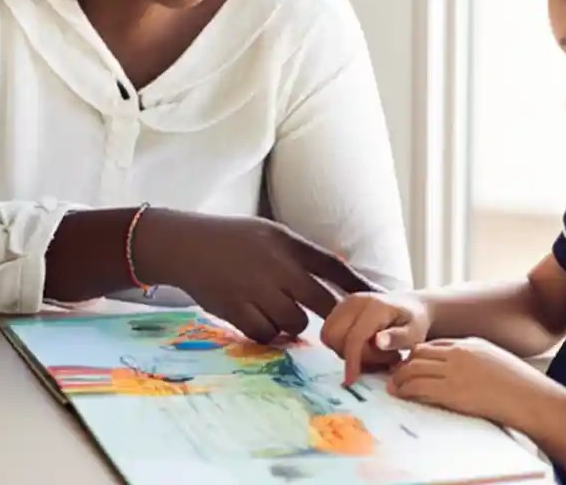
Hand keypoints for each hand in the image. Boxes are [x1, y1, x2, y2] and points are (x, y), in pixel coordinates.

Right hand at [135, 209, 379, 343]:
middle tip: (339, 329)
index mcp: (287, 242)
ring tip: (272, 310)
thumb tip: (341, 264)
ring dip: (290, 323)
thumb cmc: (228, 238)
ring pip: (294, 323)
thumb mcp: (268, 232)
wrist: (183, 245)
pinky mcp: (237, 309)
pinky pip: (266, 333)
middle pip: (322, 302)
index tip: (382, 298)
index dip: (359, 285)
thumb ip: (302, 251)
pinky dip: (266, 332)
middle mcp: (276, 266)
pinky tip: (255, 318)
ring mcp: (257, 289)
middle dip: (334, 318)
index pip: (333, 267)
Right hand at [320, 292, 430, 385]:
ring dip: (345, 350)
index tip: (351, 380)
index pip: (354, 337)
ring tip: (371, 353)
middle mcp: (356, 301)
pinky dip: (341, 344)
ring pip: (328, 334)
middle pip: (336, 336)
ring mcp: (345, 303)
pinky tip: (362, 347)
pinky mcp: (339, 308)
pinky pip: (329, 332)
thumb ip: (397, 338)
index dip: (352, 361)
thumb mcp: (414, 333)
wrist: (411, 306)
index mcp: (375, 306)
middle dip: (351, 355)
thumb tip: (378, 341)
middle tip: (377, 359)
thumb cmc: (415, 323)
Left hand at [387, 337, 548, 427]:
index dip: (417, 355)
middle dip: (403, 364)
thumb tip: (454, 364)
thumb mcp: (493, 359)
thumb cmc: (518, 383)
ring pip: (414, 369)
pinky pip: (420, 388)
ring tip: (393, 386)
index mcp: (469, 344)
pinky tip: (401, 394)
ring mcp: (454, 372)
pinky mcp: (452, 392)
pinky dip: (406, 390)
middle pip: (419, 354)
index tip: (409, 364)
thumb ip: (472, 357)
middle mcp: (458, 354)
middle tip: (394, 375)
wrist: (529, 398)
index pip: (433, 344)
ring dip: (399, 378)